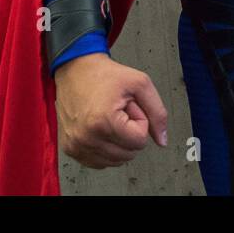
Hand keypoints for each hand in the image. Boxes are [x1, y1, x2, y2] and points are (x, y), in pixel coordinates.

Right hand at [53, 52, 167, 167]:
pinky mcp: (71, 149)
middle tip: (118, 111)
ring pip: (116, 160)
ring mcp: (77, 146)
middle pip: (129, 153)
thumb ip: (158, 113)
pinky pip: (100, 162)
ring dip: (118, 141)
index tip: (128, 106)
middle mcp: (87, 138)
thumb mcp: (141, 84)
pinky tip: (100, 129)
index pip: (140, 141)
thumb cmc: (107, 75)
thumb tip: (162, 141)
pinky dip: (106, 149)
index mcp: (103, 122)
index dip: (140, 121)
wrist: (76, 70)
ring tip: (108, 118)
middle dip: (130, 132)